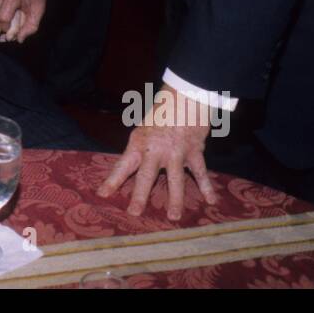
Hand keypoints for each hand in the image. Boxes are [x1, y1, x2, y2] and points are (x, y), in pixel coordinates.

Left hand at [97, 85, 217, 220]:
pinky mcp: (194, 152)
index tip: (102, 194)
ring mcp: (176, 153)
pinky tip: (211, 200)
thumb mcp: (142, 127)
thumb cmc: (160, 111)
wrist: (184, 96)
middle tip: (134, 213)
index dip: (112, 181)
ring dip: (175, 200)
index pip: (122, 165)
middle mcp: (156, 150)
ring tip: (173, 217)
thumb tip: (131, 167)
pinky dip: (207, 186)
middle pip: (146, 177)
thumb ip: (139, 148)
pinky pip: (200, 172)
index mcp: (139, 143)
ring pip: (176, 180)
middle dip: (139, 196)